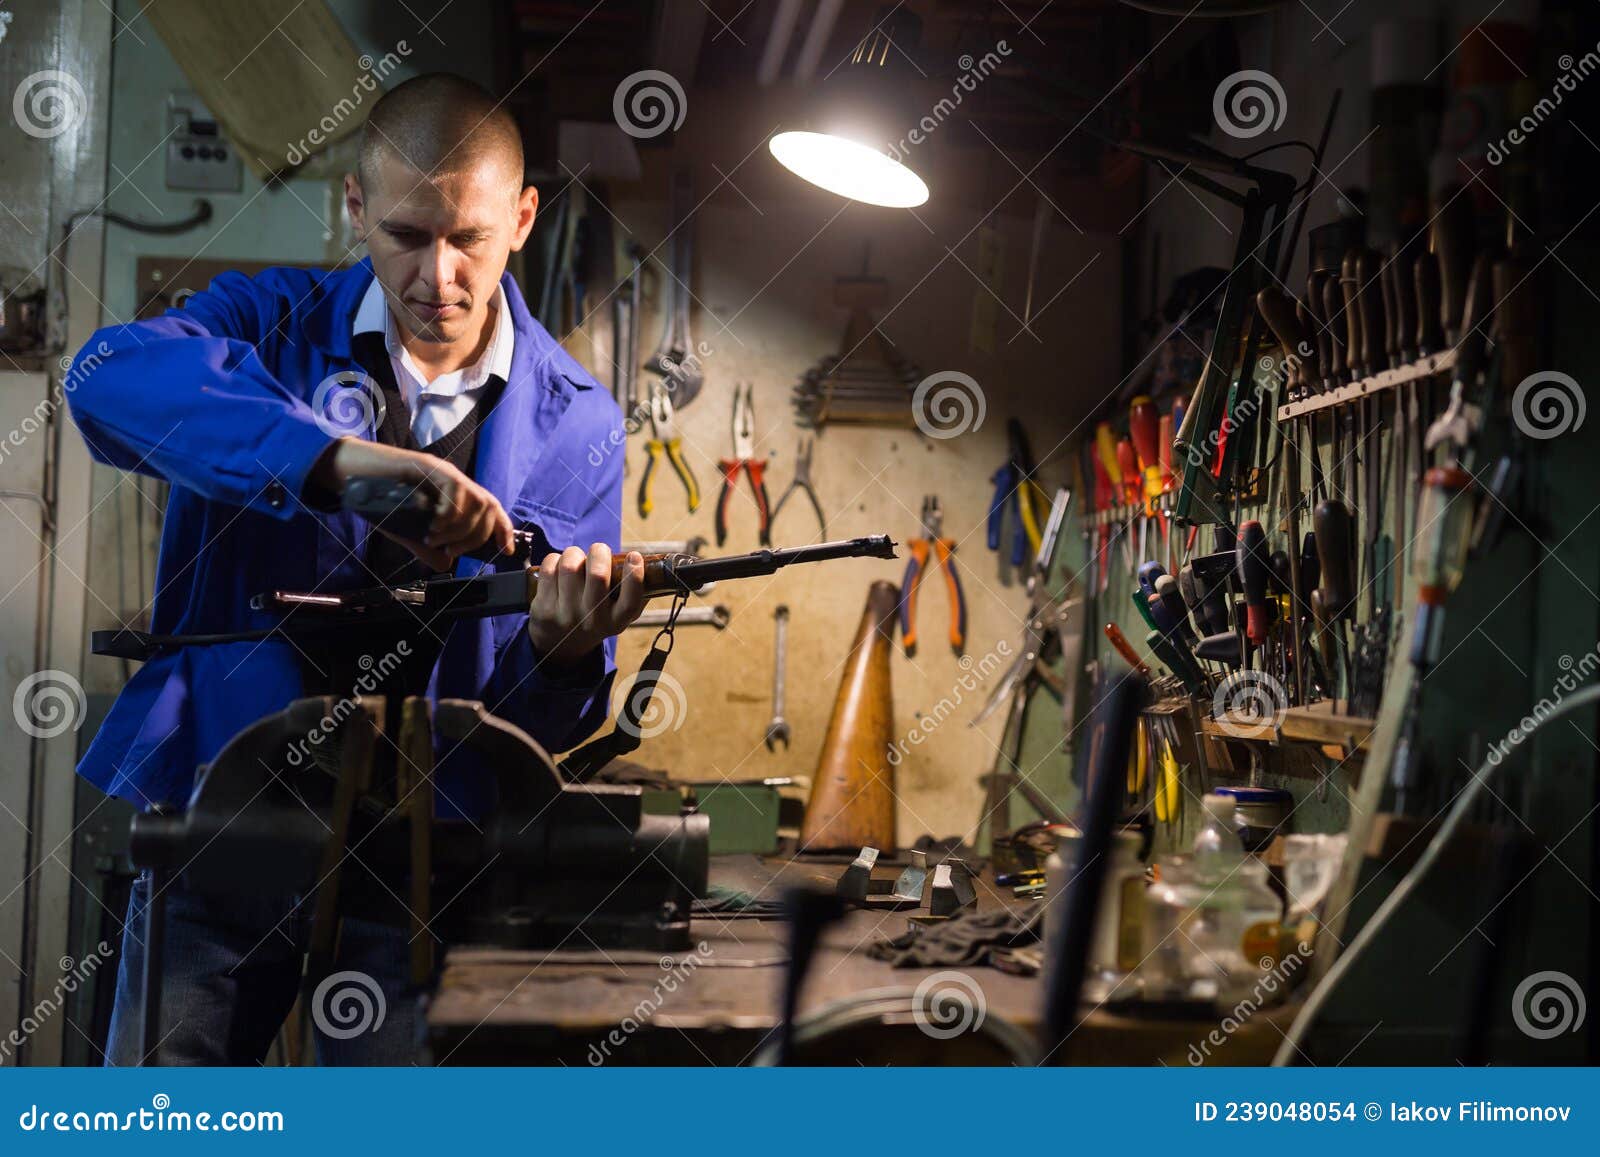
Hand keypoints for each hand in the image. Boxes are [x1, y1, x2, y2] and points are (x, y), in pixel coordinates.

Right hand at [310, 437, 512, 570]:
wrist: (352, 476)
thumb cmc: (380, 501)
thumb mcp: (408, 532)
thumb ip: (427, 548)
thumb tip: (447, 565)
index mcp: (455, 495)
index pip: (491, 509)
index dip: (503, 529)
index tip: (506, 550)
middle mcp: (455, 482)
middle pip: (488, 508)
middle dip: (474, 537)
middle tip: (448, 550)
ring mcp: (444, 472)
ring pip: (476, 501)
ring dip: (460, 528)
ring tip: (434, 538)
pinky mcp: (430, 466)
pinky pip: (455, 490)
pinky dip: (449, 514)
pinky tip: (431, 525)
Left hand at [527, 543, 645, 667]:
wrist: (561, 643)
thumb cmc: (597, 617)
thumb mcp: (619, 615)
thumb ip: (635, 595)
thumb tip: (653, 568)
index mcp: (617, 621)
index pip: (630, 601)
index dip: (634, 576)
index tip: (634, 556)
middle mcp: (593, 620)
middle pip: (597, 575)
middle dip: (599, 551)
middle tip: (599, 550)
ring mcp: (567, 615)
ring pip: (570, 566)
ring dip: (574, 553)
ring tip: (576, 557)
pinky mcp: (544, 608)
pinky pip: (549, 569)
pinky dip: (554, 559)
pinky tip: (558, 565)